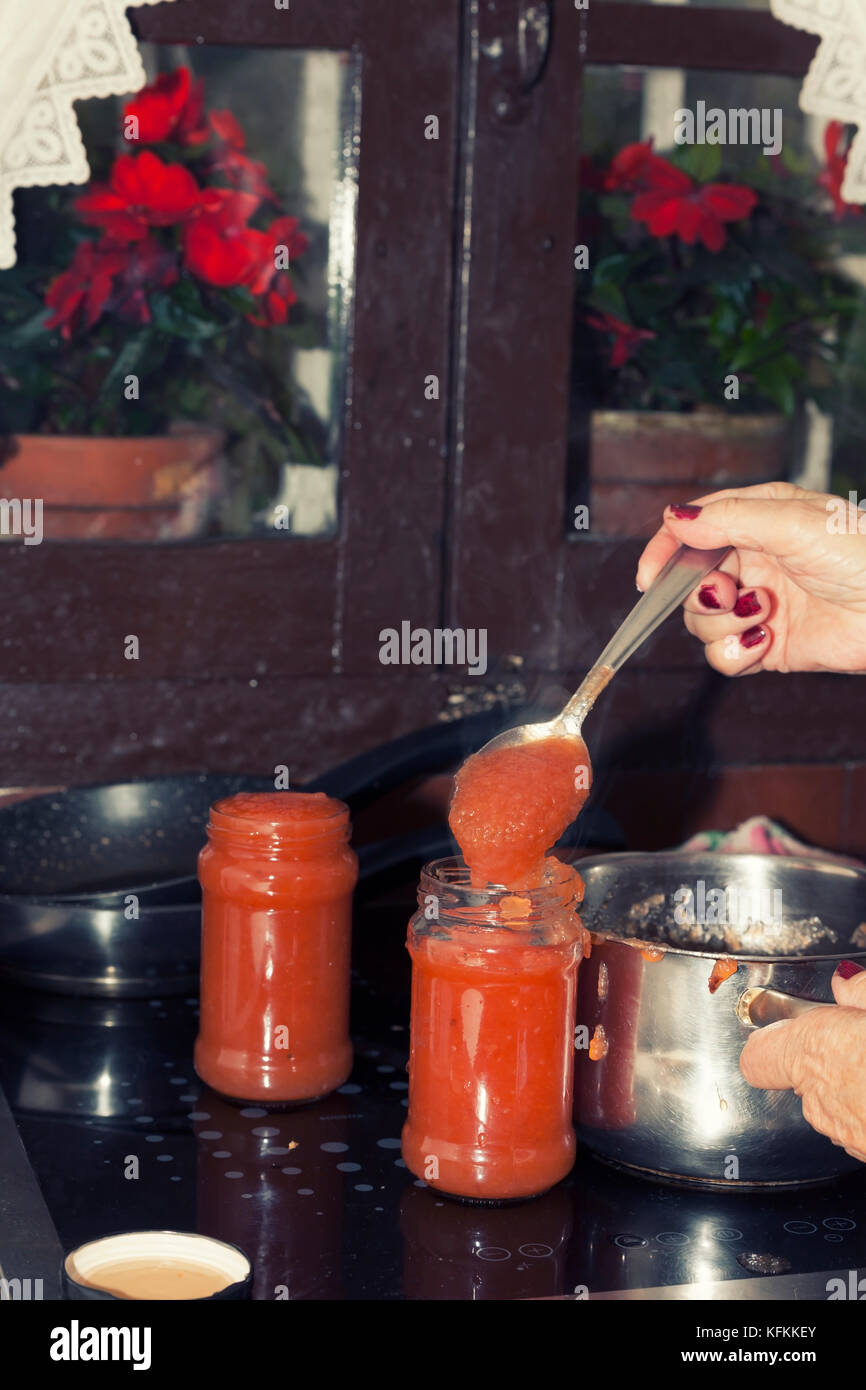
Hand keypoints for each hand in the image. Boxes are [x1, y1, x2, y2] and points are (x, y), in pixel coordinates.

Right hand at [636, 482, 865, 674]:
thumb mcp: (791, 523)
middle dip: (702, 594)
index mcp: (757, 519)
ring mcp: (757, 604)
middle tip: (730, 594)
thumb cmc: (861, 554)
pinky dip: (737, 654)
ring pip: (701, 622)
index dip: (664, 552)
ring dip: (724, 625)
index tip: (650, 579)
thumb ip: (728, 518)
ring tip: (763, 616)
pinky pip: (724, 655)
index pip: (692, 529)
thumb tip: (674, 517)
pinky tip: (765, 642)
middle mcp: (753, 561)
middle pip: (689, 582)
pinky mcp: (766, 644)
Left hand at [739, 964, 865, 1162]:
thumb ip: (863, 991)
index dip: (773, 1034)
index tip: (793, 1018)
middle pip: (803, 1072)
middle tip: (860, 1029)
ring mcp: (849, 1135)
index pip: (760, 1054)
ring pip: (835, 1100)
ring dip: (857, 1080)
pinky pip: (863, 1123)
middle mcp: (822, 1100)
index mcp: (816, 1050)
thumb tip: (847, 983)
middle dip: (830, 1051)